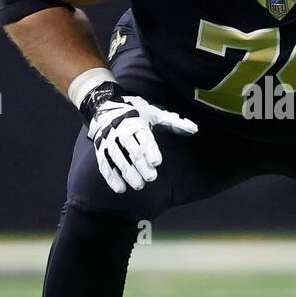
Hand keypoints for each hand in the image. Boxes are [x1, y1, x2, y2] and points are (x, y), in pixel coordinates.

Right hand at [81, 83, 197, 193]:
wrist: (106, 108)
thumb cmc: (137, 113)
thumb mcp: (155, 114)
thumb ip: (174, 123)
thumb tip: (194, 129)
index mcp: (136, 123)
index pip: (143, 138)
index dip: (149, 150)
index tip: (156, 162)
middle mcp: (121, 131)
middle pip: (131, 150)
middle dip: (141, 165)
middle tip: (151, 177)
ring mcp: (109, 141)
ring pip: (118, 159)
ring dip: (128, 174)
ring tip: (139, 185)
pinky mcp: (100, 150)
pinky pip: (104, 165)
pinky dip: (112, 178)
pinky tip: (121, 189)